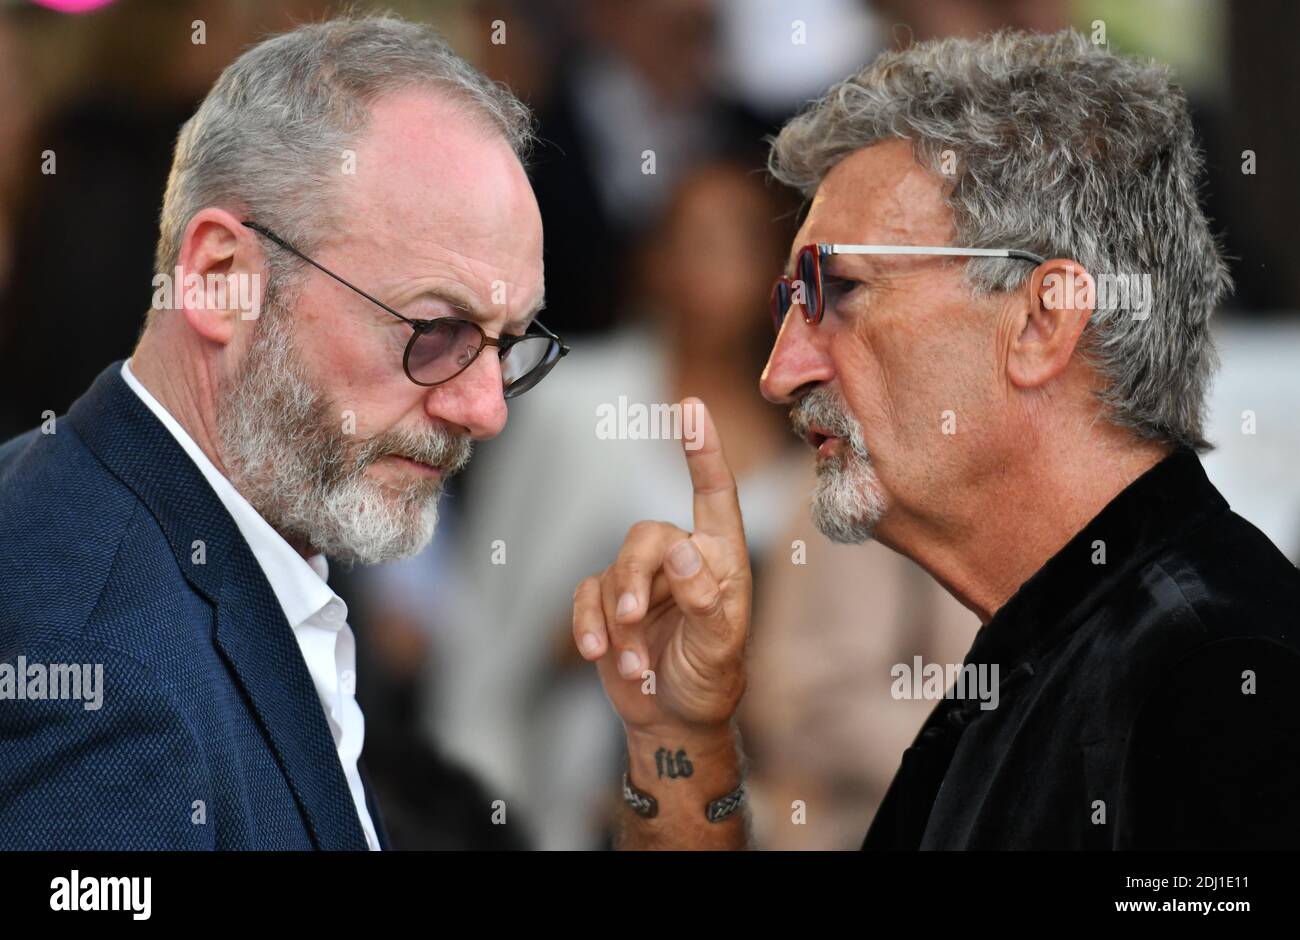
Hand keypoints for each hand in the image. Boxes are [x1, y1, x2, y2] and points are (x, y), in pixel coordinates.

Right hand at [572, 398, 751, 734]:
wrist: (673, 719)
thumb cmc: (710, 678)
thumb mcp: (719, 647)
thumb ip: (706, 600)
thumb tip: (684, 551)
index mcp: (720, 557)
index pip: (714, 494)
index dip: (703, 450)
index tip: (691, 407)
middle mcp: (682, 558)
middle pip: (647, 535)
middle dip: (634, 577)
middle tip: (630, 620)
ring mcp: (642, 579)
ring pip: (614, 568)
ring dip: (617, 618)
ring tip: (635, 663)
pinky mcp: (608, 602)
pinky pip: (587, 595)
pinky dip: (588, 625)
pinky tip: (597, 655)